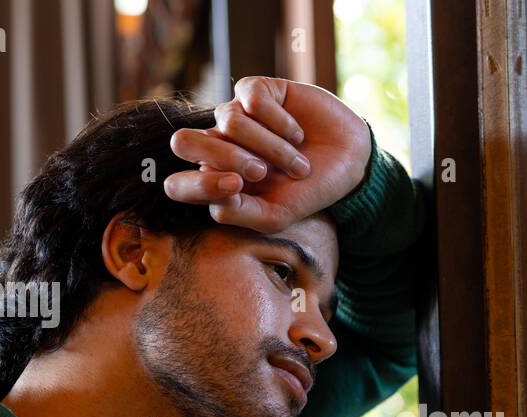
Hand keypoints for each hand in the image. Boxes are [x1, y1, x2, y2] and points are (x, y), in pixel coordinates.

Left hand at [164, 76, 370, 232]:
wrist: (348, 165)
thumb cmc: (308, 193)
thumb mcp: (275, 216)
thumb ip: (238, 214)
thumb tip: (212, 203)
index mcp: (214, 180)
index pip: (178, 184)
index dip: (200, 185)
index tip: (237, 188)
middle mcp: (219, 146)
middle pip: (184, 142)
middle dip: (224, 157)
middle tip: (259, 171)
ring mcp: (235, 115)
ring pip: (229, 123)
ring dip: (270, 147)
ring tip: (297, 163)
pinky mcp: (256, 90)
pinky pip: (251, 99)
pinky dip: (279, 121)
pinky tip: (297, 133)